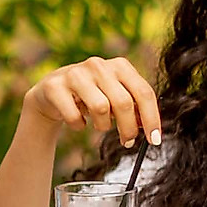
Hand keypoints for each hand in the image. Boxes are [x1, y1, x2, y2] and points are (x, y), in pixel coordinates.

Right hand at [24, 56, 161, 147]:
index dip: (152, 118)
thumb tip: (149, 128)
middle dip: (128, 128)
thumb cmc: (90, 96)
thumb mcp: (114, 97)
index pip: (143, 92)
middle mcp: (98, 65)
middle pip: (123, 102)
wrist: (52, 92)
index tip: (154, 139)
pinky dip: (79, 125)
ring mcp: (75, 74)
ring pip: (100, 108)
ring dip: (103, 126)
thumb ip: (133, 108)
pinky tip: (78, 122)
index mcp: (119, 66)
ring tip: (99, 126)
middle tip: (127, 141)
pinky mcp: (55, 87)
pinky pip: (74, 116)